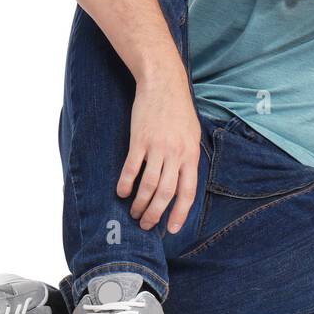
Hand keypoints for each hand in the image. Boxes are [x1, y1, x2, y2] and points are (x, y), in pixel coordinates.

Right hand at [117, 68, 202, 232]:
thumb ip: (188, 158)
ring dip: (139, 203)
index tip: (171, 229)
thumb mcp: (192, 135)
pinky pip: (131, 168)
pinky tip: (121, 192)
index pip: (188, 192)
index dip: (180, 213)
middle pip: (166, 194)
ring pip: (148, 185)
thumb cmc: (179, 110)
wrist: (163, 84)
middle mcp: (176, 154)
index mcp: (191, 154)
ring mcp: (157, 147)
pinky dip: (125, 183)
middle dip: (155, 214)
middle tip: (145, 224)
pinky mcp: (139, 140)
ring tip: (133, 212)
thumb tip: (183, 183)